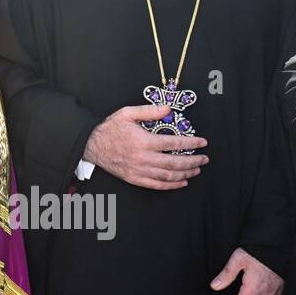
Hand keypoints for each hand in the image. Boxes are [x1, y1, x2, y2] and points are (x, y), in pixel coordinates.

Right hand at [83, 104, 207, 188]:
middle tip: (204, 159)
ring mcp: (139, 170)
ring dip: (185, 173)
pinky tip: (181, 182)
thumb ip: (149, 111)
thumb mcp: (127, 113)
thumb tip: (168, 109)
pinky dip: (171, 185)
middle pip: (175, 162)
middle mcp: (143, 158)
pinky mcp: (134, 178)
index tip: (202, 143)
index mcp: (144, 141)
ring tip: (196, 170)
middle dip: (193, 161)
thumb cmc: (110, 128)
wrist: (92, 145)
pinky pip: (156, 185)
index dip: (191, 144)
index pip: (174, 144)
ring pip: (168, 175)